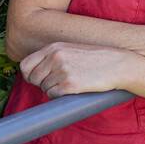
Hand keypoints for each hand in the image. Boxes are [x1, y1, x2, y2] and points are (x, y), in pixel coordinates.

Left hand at [19, 41, 134, 98]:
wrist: (118, 64)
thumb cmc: (96, 59)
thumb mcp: (71, 50)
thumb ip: (53, 57)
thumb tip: (34, 72)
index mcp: (54, 48)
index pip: (25, 64)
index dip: (29, 75)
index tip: (37, 79)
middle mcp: (55, 57)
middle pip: (33, 78)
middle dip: (41, 84)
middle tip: (57, 84)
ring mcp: (62, 71)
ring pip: (44, 88)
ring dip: (54, 90)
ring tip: (71, 84)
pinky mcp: (70, 85)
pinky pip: (54, 95)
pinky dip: (60, 96)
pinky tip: (74, 89)